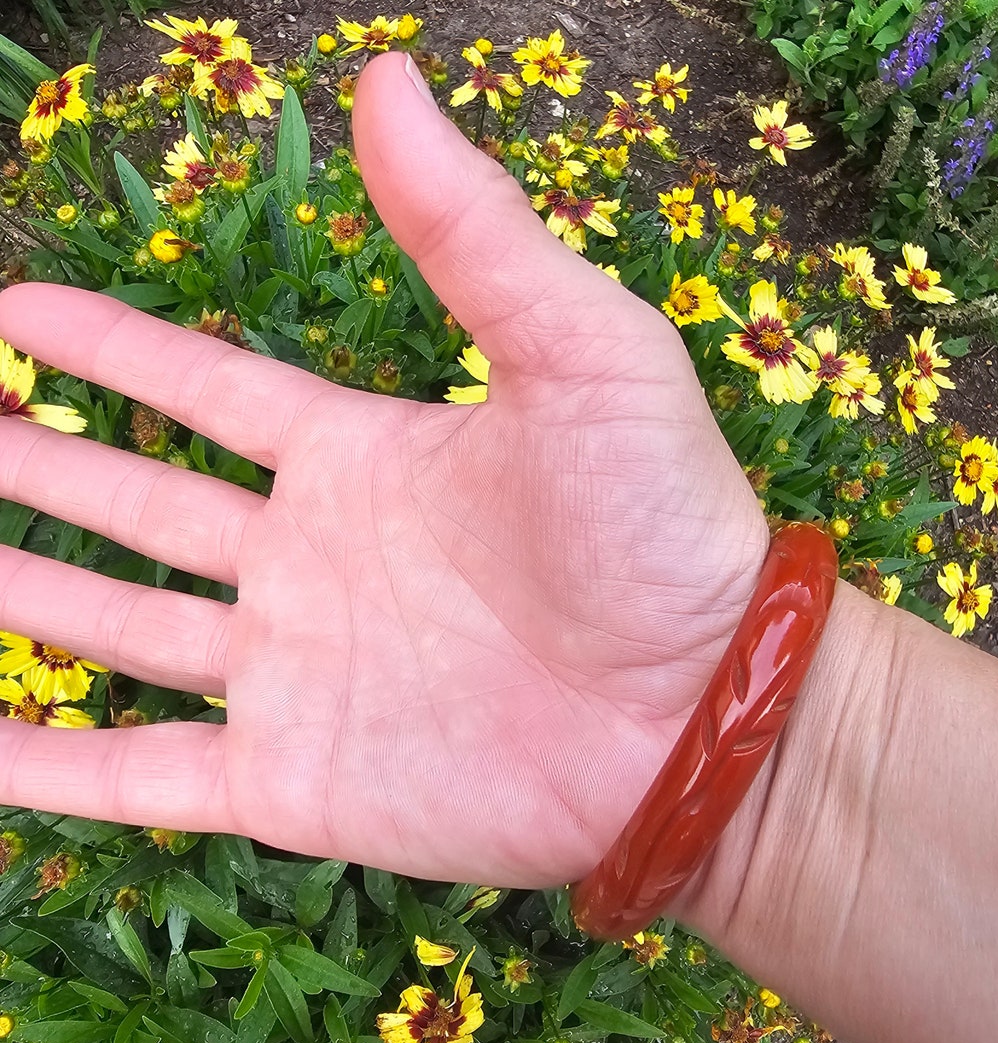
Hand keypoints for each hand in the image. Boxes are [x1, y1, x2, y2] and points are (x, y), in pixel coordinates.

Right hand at [0, 53, 766, 891]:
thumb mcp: (584, 352)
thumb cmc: (661, 531)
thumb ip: (475, 232)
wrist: (703, 712)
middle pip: (143, 503)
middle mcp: (316, 563)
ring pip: (123, 634)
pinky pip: (143, 775)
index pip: (211, 392)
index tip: (14, 313)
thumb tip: (387, 78)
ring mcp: (299, 676)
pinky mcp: (298, 783)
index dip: (116, 350)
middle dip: (41, 465)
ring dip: (28, 598)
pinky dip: (51, 771)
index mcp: (368, 461)